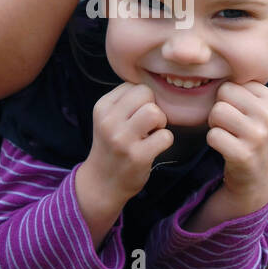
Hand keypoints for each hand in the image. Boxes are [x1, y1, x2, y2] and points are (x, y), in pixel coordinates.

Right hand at [83, 82, 173, 204]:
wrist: (101, 183)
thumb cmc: (111, 146)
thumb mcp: (108, 119)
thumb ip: (125, 101)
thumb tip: (155, 86)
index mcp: (102, 107)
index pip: (132, 85)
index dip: (141, 100)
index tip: (133, 116)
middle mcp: (109, 121)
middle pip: (145, 93)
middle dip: (153, 106)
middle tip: (147, 125)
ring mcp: (122, 140)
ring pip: (155, 112)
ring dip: (160, 122)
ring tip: (151, 134)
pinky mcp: (138, 156)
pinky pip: (166, 136)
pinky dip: (165, 141)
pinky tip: (154, 148)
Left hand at [206, 81, 267, 207]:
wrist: (257, 178)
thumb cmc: (250, 136)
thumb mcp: (257, 110)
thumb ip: (243, 90)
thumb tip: (212, 61)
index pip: (232, 83)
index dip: (228, 100)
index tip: (241, 116)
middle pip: (223, 94)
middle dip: (220, 110)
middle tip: (232, 127)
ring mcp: (258, 135)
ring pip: (216, 112)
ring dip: (215, 126)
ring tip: (229, 136)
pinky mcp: (244, 154)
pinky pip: (213, 135)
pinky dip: (214, 142)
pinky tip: (227, 149)